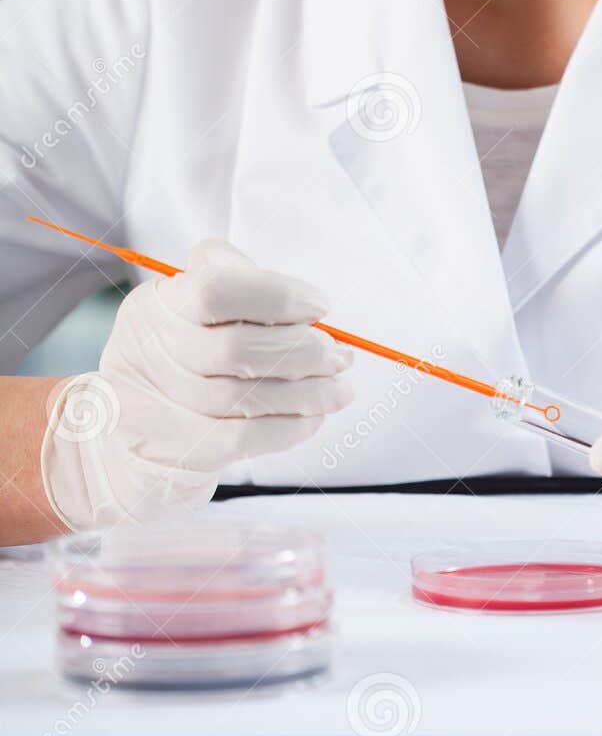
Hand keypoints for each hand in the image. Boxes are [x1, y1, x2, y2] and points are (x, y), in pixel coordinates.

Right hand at [40, 238, 355, 530]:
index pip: (217, 288)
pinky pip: (243, 438)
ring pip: (246, 397)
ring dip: (309, 393)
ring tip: (341, 388)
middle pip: (236, 349)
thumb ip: (244, 289)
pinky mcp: (173, 447)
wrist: (128, 434)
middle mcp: (148, 349)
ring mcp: (154, 403)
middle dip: (304, 351)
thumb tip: (314, 311)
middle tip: (341, 355)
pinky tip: (315, 417)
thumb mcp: (197, 307)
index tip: (321, 307)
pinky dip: (289, 427)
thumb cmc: (185, 352)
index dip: (278, 297)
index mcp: (159, 302)